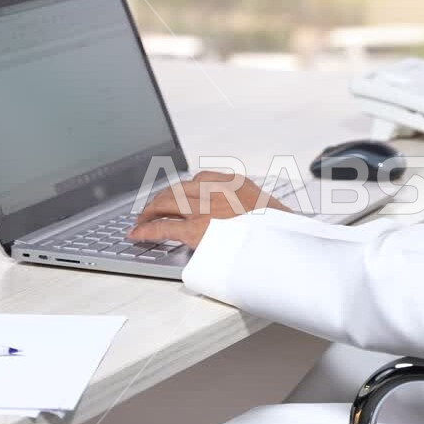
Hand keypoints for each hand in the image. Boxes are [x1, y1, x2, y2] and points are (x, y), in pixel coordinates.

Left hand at [127, 171, 291, 247]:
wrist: (286, 243)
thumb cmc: (284, 232)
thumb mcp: (274, 211)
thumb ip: (256, 211)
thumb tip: (256, 223)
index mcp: (237, 184)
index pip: (201, 180)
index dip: (184, 190)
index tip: (178, 195)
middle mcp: (218, 191)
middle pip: (179, 189)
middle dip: (161, 199)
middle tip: (152, 209)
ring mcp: (206, 209)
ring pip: (166, 203)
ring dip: (150, 211)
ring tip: (141, 219)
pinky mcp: (196, 230)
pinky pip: (164, 226)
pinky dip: (147, 229)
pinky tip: (137, 233)